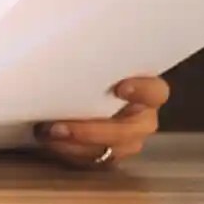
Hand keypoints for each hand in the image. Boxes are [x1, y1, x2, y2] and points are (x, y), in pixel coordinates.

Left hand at [36, 76, 169, 167]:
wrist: (78, 98)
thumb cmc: (89, 77)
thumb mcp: (94, 68)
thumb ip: (90, 64)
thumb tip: (61, 42)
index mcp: (147, 92)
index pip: (155, 92)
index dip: (142, 91)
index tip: (120, 89)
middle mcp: (142, 118)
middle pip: (129, 130)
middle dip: (92, 131)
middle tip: (59, 127)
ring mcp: (128, 141)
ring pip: (110, 150)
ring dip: (76, 145)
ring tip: (48, 134)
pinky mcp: (109, 156)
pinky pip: (93, 161)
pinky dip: (70, 153)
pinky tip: (51, 143)